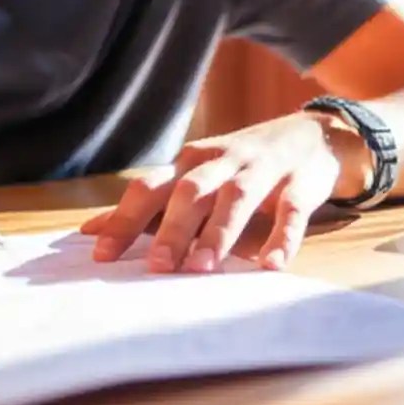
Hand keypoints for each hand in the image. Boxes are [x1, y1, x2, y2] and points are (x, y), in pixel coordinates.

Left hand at [81, 111, 371, 272]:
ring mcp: (261, 170)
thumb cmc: (240, 166)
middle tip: (157, 266)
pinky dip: (282, 237)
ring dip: (219, 232)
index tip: (101, 255)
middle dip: (172, 228)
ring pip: (236, 198)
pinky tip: (271, 264)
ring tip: (203, 268)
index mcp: (189, 164)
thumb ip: (148, 205)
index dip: (124, 219)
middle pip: (191, 192)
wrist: (313, 136)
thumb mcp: (194, 178)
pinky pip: (291, 209)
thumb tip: (90, 231)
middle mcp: (221, 163)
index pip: (149, 189)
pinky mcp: (300, 182)